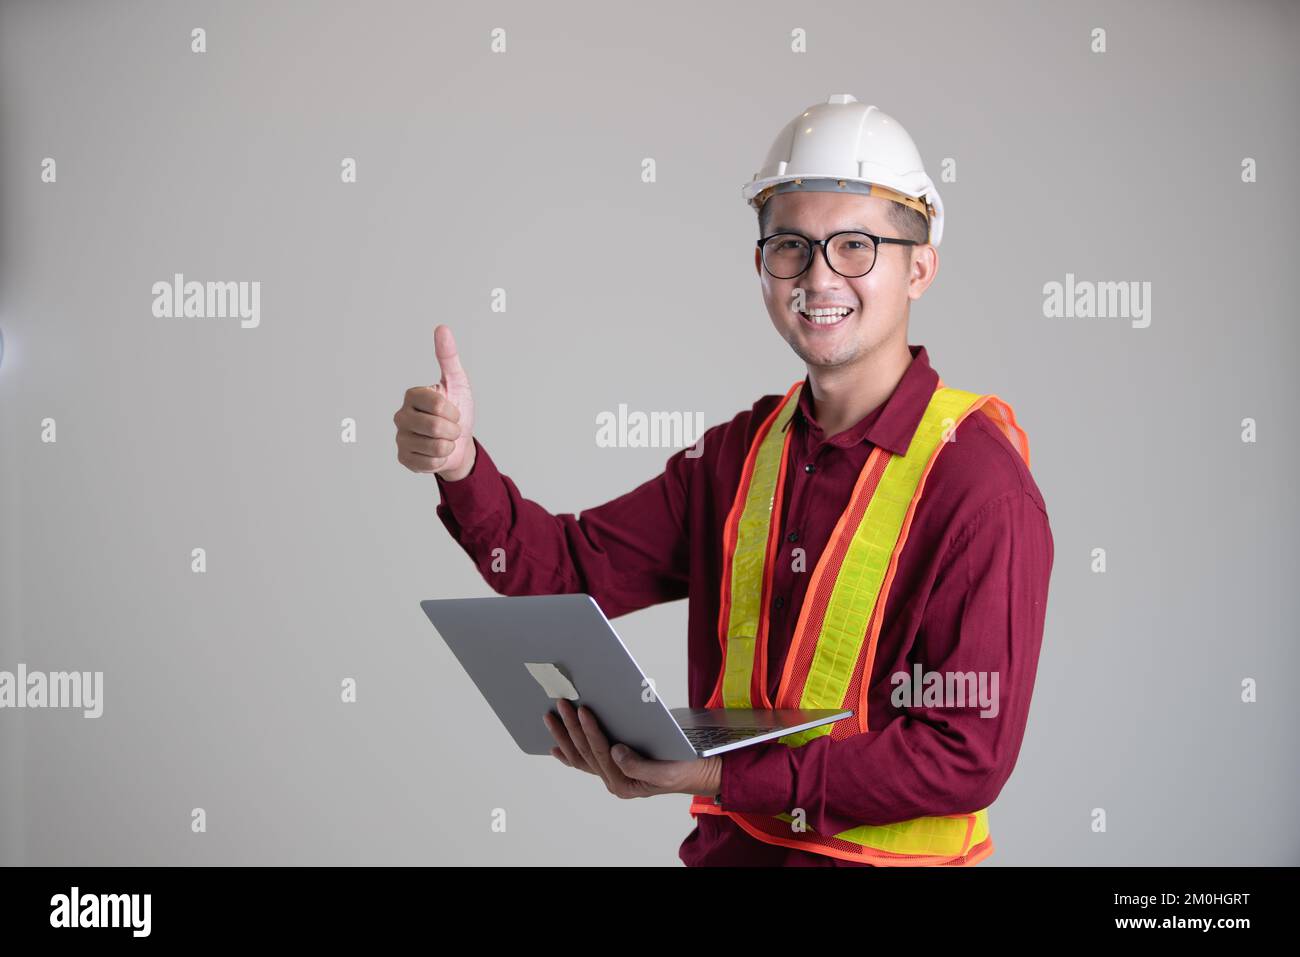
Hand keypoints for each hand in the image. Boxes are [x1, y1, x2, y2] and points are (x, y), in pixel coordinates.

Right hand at [393, 324, 476, 479]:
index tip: (453, 410)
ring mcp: (400, 438)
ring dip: (449, 445)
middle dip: (454, 430)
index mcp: (412, 395)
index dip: (454, 411)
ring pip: (436, 447)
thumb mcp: (457, 383)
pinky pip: (430, 463)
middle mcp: (401, 415)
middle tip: (452, 428)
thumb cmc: (458, 411)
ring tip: (445, 440)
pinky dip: (441, 460)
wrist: (459, 444)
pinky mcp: (404, 458)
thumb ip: (448, 357)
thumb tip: (441, 328)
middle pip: (437, 427)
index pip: (438, 405)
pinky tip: (437, 453)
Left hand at [544, 699, 722, 798]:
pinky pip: (586, 762)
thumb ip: (639, 765)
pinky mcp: (613, 768)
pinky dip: (569, 754)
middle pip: (586, 753)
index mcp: (625, 782)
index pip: (602, 753)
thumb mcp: (667, 770)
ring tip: (551, 718)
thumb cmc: (685, 769)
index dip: (590, 731)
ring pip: (581, 756)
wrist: (697, 773)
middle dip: (572, 727)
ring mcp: (612, 775)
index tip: (583, 710)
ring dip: (565, 736)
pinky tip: (556, 747)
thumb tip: (616, 752)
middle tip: (562, 705)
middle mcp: (615, 781)